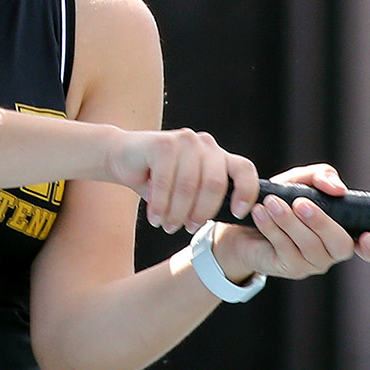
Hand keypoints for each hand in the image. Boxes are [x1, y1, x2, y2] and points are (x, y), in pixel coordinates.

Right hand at [105, 127, 258, 232]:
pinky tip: (154, 218)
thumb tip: (229, 218)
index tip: (237, 213)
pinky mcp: (163, 144)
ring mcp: (185, 141)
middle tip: (187, 228)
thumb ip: (208, 197)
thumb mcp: (189, 189)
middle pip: (215, 184)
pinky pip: (166, 182)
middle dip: (201, 213)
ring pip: (189, 186)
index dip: (246, 192)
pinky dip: (160, 205)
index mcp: (218, 155)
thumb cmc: (158, 179)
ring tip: (167, 226)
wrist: (122, 157)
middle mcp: (206, 144)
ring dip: (177, 213)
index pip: (244, 170)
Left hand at [209, 164, 369, 280]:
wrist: (247, 219)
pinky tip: (261, 213)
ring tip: (272, 202)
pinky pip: (285, 250)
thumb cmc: (283, 198)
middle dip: (321, 223)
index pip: (369, 249)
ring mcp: (313, 263)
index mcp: (344, 230)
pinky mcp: (290, 268)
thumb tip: (338, 189)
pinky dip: (272, 228)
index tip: (368, 237)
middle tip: (300, 203)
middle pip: (340, 245)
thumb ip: (321, 176)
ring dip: (290, 222)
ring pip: (310, 247)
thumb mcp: (302, 180)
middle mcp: (332, 251)